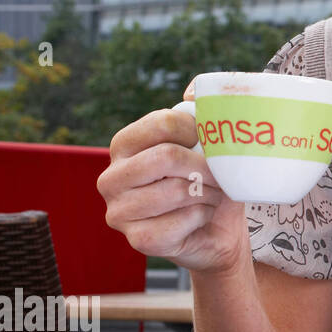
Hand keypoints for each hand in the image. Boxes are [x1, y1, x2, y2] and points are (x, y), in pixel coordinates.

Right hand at [97, 79, 249, 273]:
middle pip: (166, 157)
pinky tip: (200, 217)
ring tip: (210, 196)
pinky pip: (181, 221)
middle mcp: (111, 178)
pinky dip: (202, 217)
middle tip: (218, 176)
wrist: (220, 228)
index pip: (161, 123)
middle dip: (204, 167)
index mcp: (124, 146)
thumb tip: (194, 92)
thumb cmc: (211, 180)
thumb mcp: (207, 140)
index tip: (209, 141)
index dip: (197, 130)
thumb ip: (200, 108)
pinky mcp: (138, 240)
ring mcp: (119, 212)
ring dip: (207, 194)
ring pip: (176, 191)